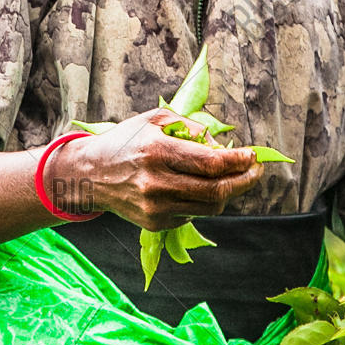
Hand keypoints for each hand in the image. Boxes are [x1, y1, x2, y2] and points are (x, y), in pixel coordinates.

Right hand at [49, 107, 262, 230]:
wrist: (89, 174)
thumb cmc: (125, 141)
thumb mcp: (154, 121)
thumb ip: (190, 127)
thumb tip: (222, 146)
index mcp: (157, 152)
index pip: (211, 163)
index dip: (239, 161)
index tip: (252, 155)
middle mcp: (157, 183)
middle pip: (217, 190)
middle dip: (244, 181)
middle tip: (256, 171)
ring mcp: (156, 208)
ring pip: (210, 207)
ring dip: (229, 193)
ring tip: (234, 179)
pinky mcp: (155, 224)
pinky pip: (192, 214)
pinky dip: (203, 202)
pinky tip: (201, 188)